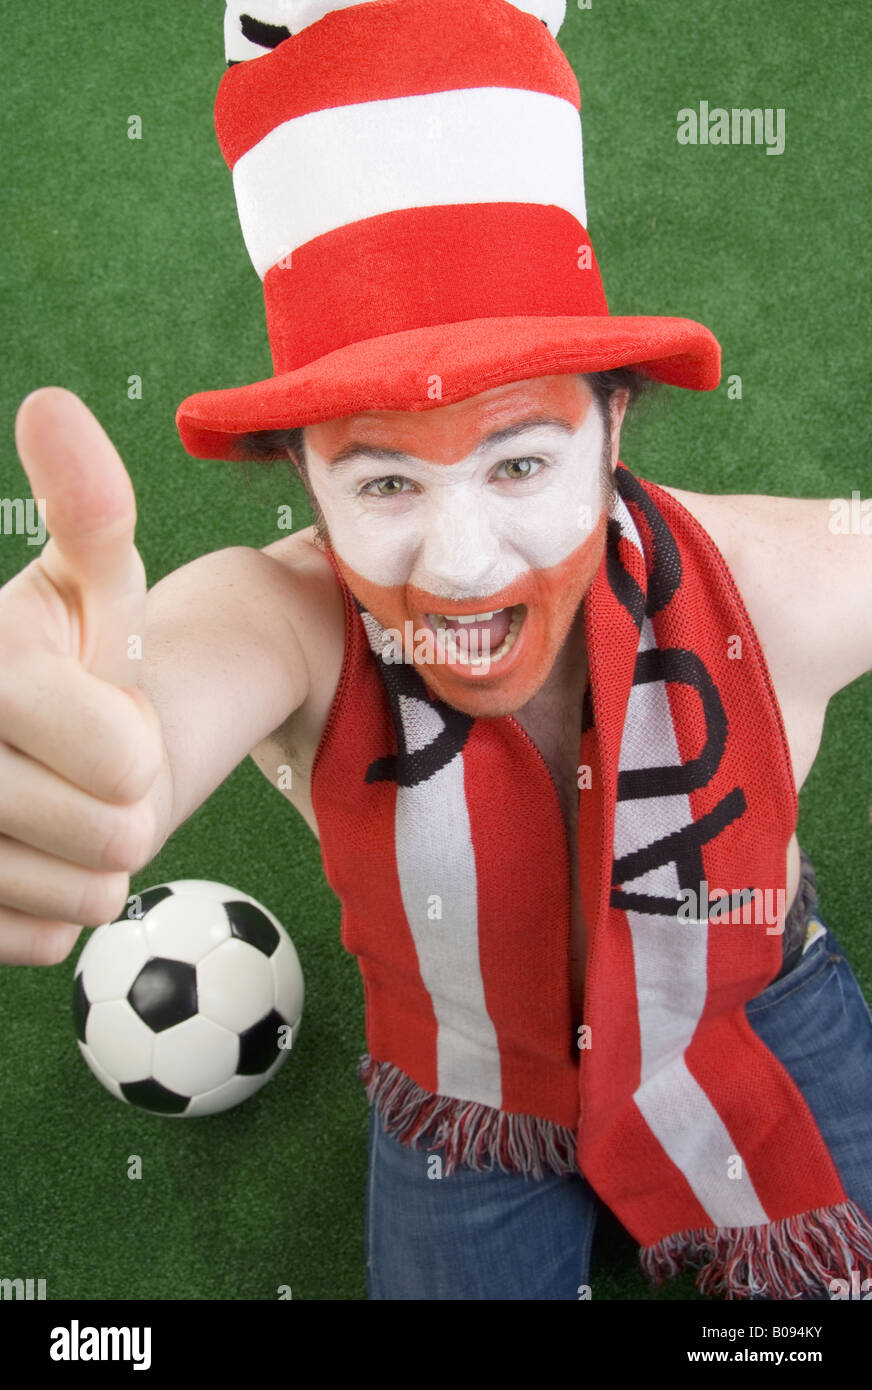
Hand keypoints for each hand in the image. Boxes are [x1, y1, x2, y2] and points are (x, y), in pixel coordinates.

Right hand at [0, 388, 164, 964]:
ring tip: (59, 813)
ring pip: (78, 898)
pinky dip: (50, 914)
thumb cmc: (72, 660)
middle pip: (113, 837)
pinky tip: (23, 862)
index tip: (114, 722)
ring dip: (95, 868)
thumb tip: (56, 404)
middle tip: (91, 775)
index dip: (140, 746)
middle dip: (127, 810)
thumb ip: (90, 509)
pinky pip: (36, 943)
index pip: (129, 761)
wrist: (28, 743)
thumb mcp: (93, 585)